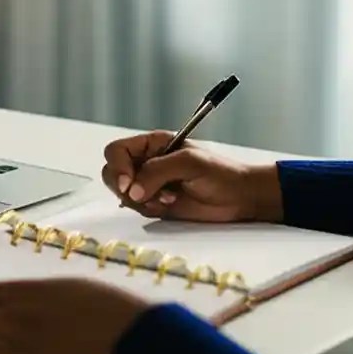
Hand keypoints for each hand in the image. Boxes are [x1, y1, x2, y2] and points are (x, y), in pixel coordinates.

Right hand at [101, 131, 283, 222]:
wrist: (240, 198)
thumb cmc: (220, 173)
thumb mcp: (189, 163)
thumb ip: (157, 171)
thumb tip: (130, 190)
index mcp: (153, 144)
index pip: (117, 151)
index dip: (117, 166)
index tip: (128, 183)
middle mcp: (146, 162)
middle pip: (112, 172)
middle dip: (124, 186)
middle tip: (145, 195)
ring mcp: (149, 185)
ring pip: (122, 193)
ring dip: (140, 200)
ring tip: (168, 198)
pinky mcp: (155, 204)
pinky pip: (136, 208)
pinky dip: (148, 209)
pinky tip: (170, 205)